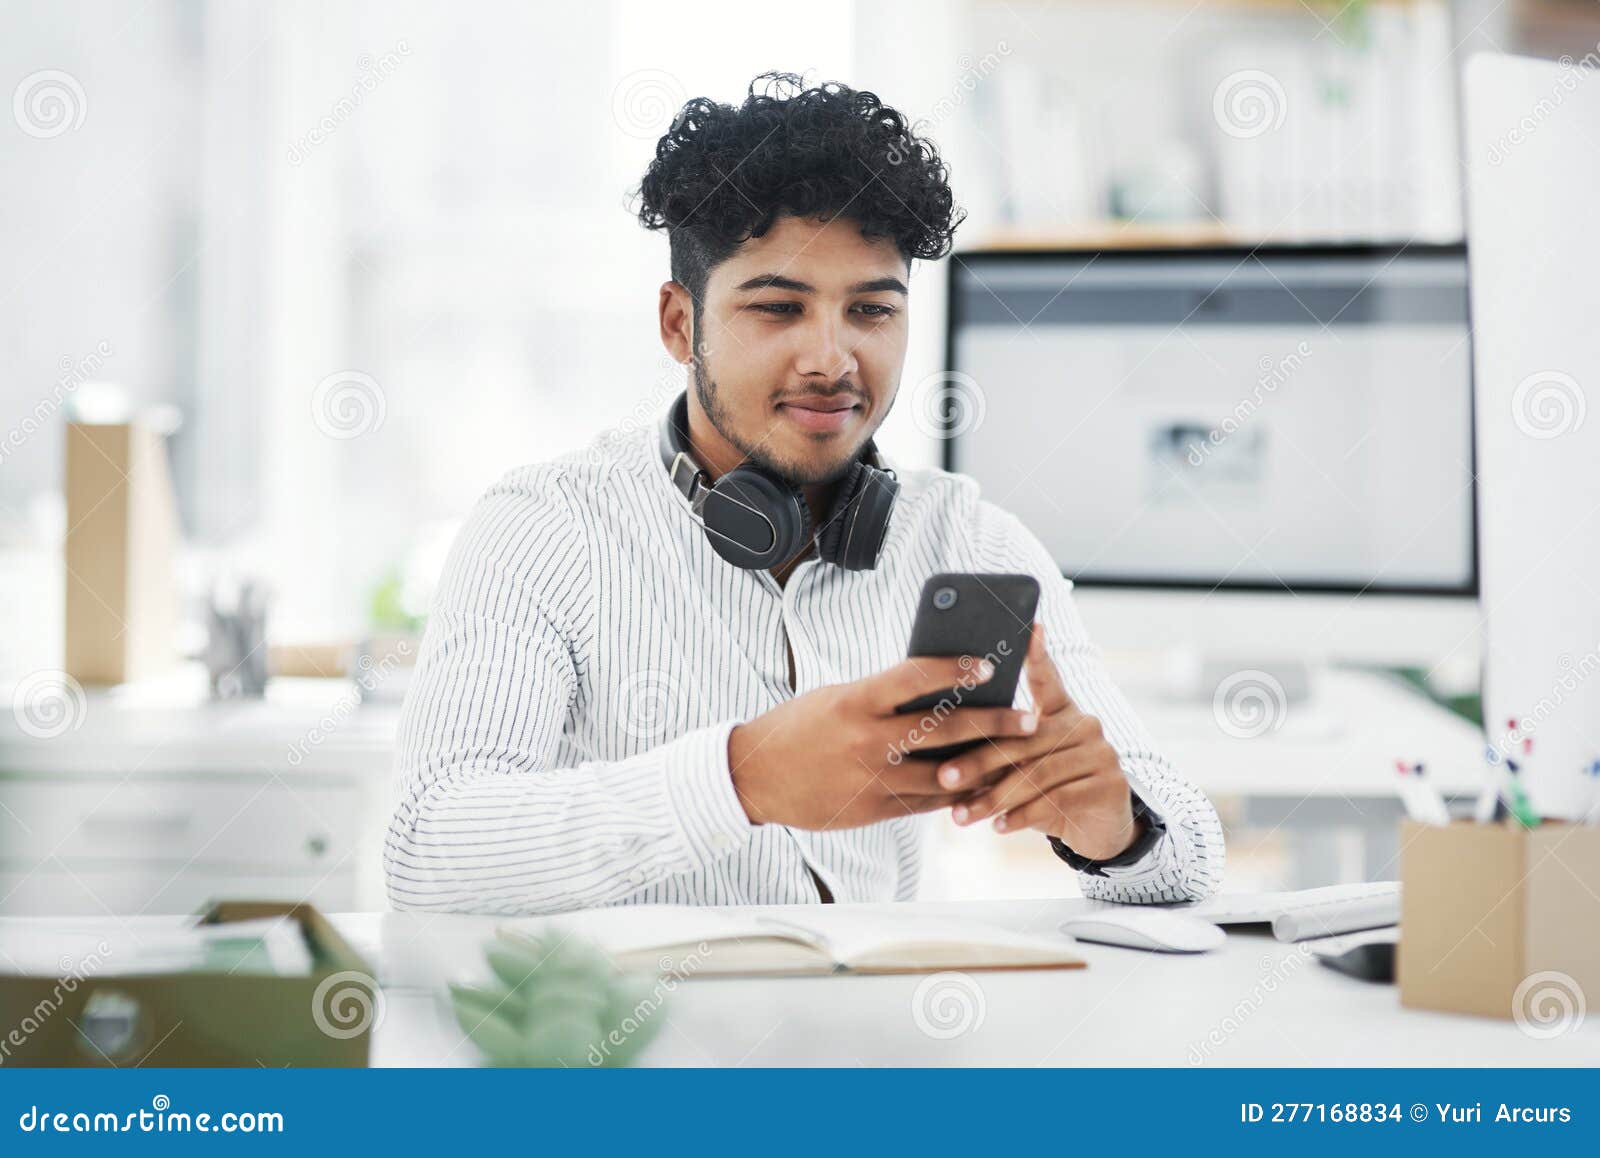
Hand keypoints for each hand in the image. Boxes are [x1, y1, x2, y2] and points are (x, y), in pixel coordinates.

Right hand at [728, 655, 1041, 830]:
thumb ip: (883, 697)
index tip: (989, 665)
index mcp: (856, 701)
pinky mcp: (872, 810)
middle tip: (1030, 719)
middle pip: (944, 729)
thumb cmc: (798, 726)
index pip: (915, 676)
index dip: (955, 668)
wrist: (753, 777)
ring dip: (985, 767)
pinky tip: (981, 787)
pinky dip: (955, 794)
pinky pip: (925, 803)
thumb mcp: (836, 697)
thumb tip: (938, 688)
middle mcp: (867, 740)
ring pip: (944, 775)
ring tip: (1018, 758)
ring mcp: (872, 779)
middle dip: (993, 724)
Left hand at [940, 624, 1141, 860]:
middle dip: (978, 761)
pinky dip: (1020, 816)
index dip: (1036, 652)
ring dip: (992, 798)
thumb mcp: (1026, 764)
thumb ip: (1001, 748)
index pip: (1046, 676)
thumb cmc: (1050, 788)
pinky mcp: (1108, 785)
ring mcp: (1101, 753)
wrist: (1100, 828)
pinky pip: (1055, 800)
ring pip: (1035, 774)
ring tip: (960, 815)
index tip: (1028, 625)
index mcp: (1062, 710)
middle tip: (943, 776)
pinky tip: (997, 827)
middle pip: (1023, 738)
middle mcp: (1085, 724)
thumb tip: (944, 747)